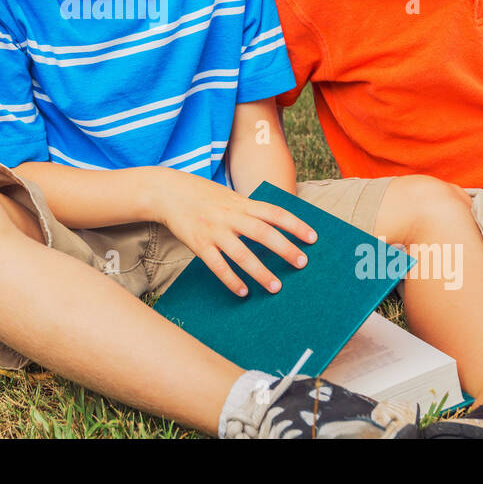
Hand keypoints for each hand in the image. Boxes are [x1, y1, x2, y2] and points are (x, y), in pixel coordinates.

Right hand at [148, 167, 316, 297]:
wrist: (168, 192)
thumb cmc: (203, 196)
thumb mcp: (230, 197)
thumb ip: (250, 210)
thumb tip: (276, 226)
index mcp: (242, 203)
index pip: (275, 213)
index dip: (295, 225)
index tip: (314, 238)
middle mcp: (230, 216)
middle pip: (263, 233)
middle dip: (285, 249)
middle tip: (302, 264)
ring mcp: (214, 230)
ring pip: (241, 254)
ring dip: (260, 271)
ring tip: (276, 287)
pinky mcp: (199, 244)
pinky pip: (218, 265)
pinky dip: (231, 280)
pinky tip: (243, 292)